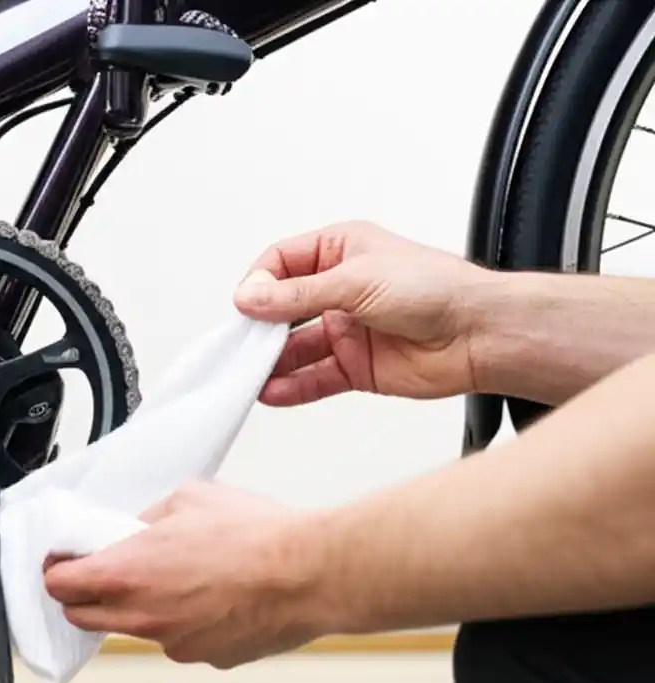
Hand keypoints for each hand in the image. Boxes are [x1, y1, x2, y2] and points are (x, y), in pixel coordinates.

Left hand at [42, 482, 328, 669]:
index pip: (59, 584)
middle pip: (83, 615)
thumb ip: (147, 516)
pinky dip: (181, 621)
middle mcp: (143, 617)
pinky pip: (177, 638)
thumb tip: (136, 525)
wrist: (309, 574)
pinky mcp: (204, 657)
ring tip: (175, 576)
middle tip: (102, 569)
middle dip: (84, 592)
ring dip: (136, 606)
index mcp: (127, 573)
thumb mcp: (187, 498)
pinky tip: (209, 595)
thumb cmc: (256, 537)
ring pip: (133, 627)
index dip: (57, 569)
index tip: (63, 561)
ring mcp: (173, 643)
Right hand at [234, 220, 490, 404]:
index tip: (247, 303)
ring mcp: (347, 329)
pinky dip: (292, 386)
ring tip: (251, 373)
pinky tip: (272, 391)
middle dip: (260, 326)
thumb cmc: (438, 288)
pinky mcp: (356, 366)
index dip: (260, 282)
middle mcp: (340, 289)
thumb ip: (299, 294)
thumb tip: (251, 298)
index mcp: (341, 250)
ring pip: (295, 347)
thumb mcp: (356, 280)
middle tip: (242, 342)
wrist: (482, 333)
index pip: (282, 262)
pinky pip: (314, 377)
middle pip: (282, 308)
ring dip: (272, 361)